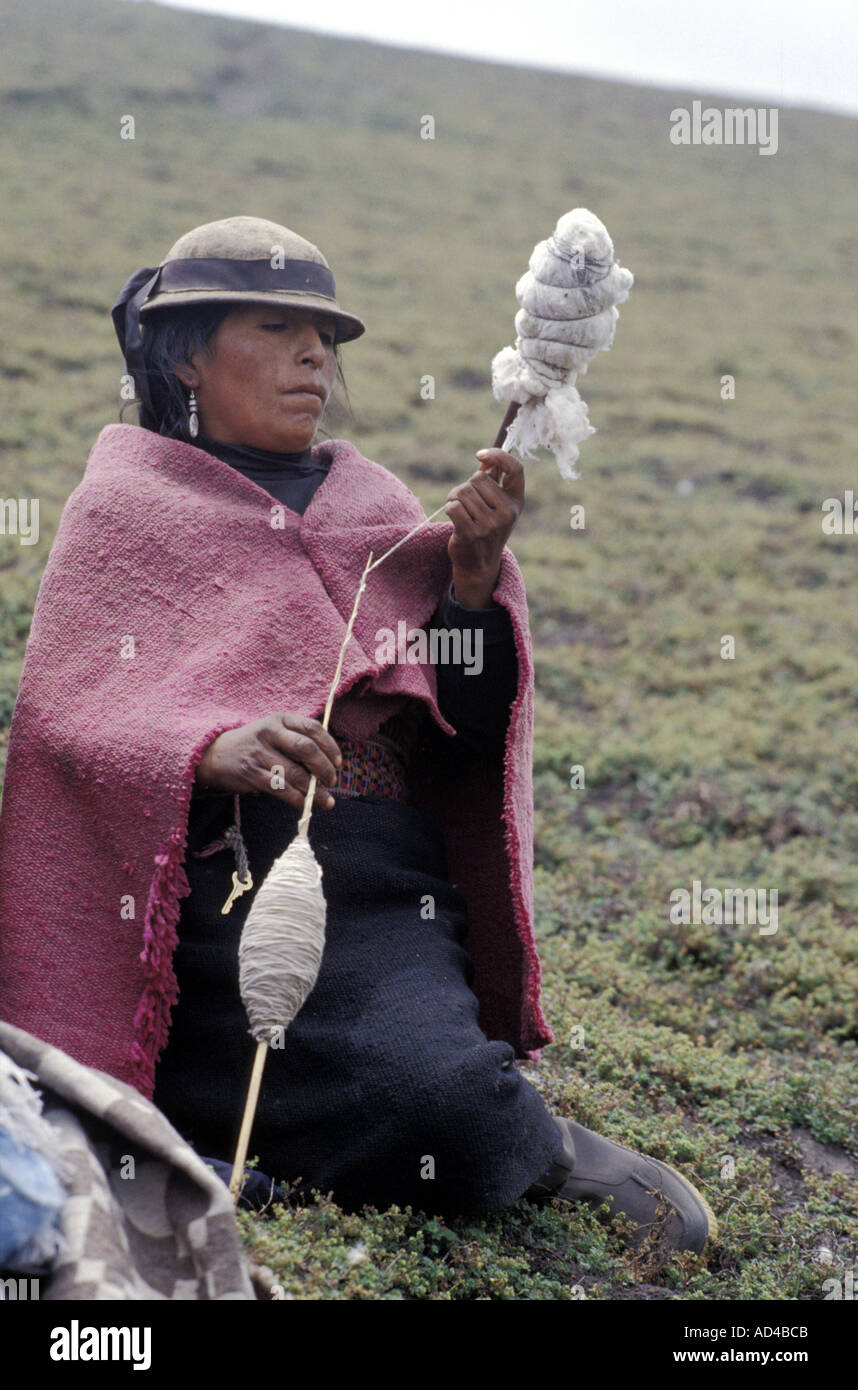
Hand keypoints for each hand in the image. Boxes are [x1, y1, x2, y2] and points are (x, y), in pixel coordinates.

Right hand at [194, 713, 341, 810]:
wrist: (214, 754)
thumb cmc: (253, 745)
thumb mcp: (273, 732)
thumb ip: (297, 741)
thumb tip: (328, 765)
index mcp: (280, 719)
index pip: (312, 728)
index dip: (330, 746)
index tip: (338, 762)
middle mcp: (270, 732)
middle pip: (306, 749)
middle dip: (324, 768)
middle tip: (333, 781)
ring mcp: (259, 752)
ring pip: (295, 773)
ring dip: (315, 790)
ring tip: (326, 800)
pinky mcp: (251, 773)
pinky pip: (281, 788)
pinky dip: (297, 799)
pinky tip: (306, 805)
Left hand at [443, 449, 523, 607]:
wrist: (479, 565)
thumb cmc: (485, 529)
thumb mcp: (495, 506)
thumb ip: (492, 481)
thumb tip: (485, 458)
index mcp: (516, 502)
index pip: (515, 469)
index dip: (498, 456)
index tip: (480, 454)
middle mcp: (507, 513)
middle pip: (479, 478)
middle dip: (466, 485)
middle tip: (463, 499)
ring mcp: (491, 525)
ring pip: (464, 492)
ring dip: (454, 497)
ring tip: (458, 509)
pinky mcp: (472, 534)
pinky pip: (454, 506)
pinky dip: (449, 507)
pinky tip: (453, 516)